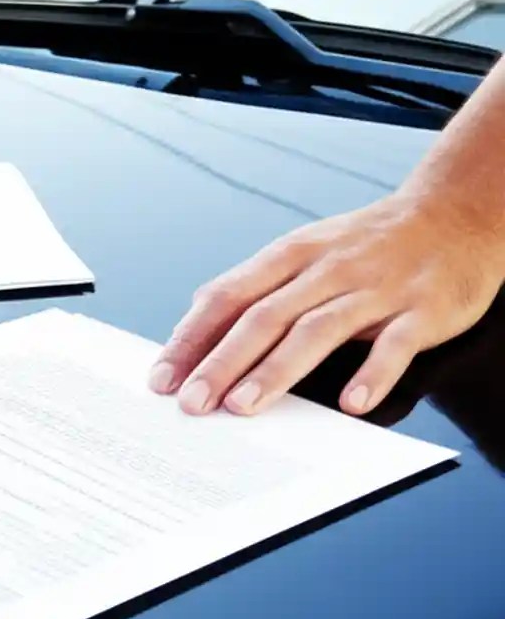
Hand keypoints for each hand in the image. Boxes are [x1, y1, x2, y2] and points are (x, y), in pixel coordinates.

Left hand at [148, 193, 504, 416]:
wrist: (456, 213)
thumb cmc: (367, 242)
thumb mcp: (303, 250)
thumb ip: (254, 284)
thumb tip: (196, 313)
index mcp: (290, 256)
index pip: (227, 298)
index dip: (191, 338)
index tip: (163, 377)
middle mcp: (326, 270)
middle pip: (263, 318)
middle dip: (222, 362)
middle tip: (192, 402)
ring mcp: (374, 290)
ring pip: (316, 330)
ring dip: (276, 370)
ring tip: (244, 405)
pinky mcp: (421, 310)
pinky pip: (394, 345)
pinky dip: (372, 373)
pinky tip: (351, 403)